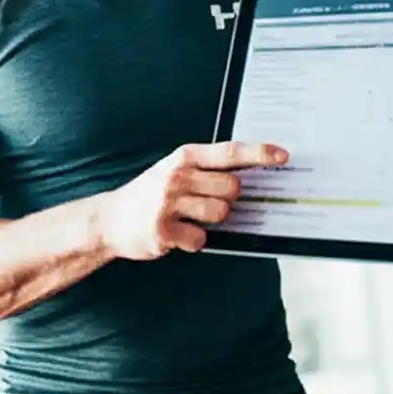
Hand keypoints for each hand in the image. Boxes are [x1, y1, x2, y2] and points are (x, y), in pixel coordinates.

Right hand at [98, 142, 288, 259]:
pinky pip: (200, 239)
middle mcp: (176, 176)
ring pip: (220, 214)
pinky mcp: (163, 231)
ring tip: (187, 218)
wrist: (109, 219)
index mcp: (183, 158)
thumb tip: (250, 177)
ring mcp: (168, 203)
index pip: (229, 152)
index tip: (283, 156)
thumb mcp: (174, 171)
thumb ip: (207, 170)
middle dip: (228, 198)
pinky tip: (175, 234)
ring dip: (210, 220)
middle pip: (232, 188)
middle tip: (205, 201)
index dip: (259, 153)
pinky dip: (193, 241)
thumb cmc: (150, 194)